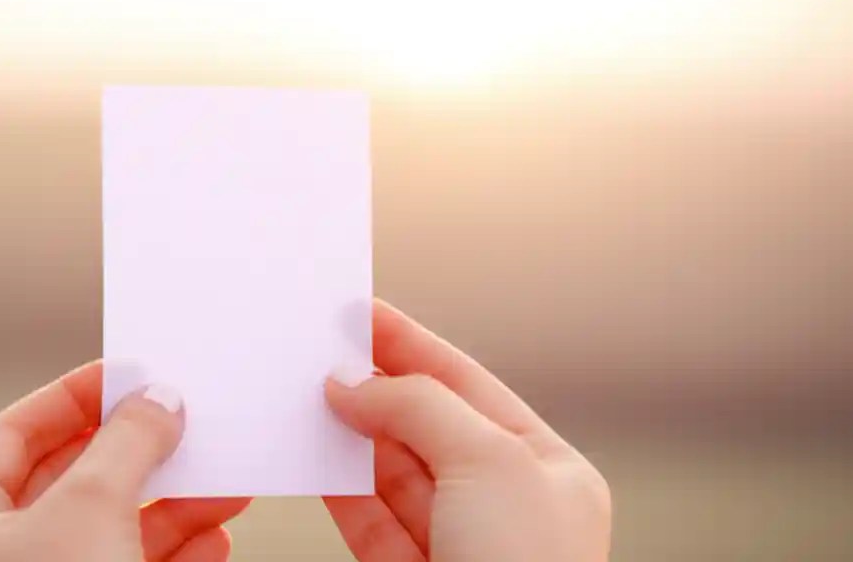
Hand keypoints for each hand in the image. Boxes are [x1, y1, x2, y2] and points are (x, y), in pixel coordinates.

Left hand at [0, 361, 250, 561]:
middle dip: (140, 452)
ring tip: (222, 480)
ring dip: (172, 503)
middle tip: (183, 419)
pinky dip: (176, 552)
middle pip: (74, 478)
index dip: (78, 395)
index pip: (17, 431)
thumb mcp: (92, 507)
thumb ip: (128, 442)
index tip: (131, 372)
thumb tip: (157, 400)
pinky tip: (214, 537)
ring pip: (112, 527)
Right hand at [323, 301, 611, 560]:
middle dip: (373, 388)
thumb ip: (417, 408)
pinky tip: (312, 458)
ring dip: (348, 435)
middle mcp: (505, 506)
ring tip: (304, 396)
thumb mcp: (489, 461)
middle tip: (318, 351)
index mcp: (549, 470)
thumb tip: (353, 386)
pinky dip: (338, 488)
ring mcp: (458, 548)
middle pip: (425, 426)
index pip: (469, 386)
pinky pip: (369, 521)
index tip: (360, 314)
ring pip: (390, 475)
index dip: (412, 345)